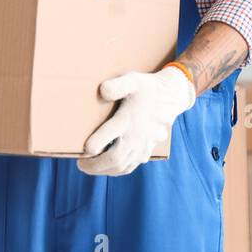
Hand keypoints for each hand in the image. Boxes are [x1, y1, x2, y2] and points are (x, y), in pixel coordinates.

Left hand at [78, 66, 195, 176]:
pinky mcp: (146, 152)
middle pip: (114, 159)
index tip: (82, 149)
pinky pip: (129, 167)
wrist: (171, 98)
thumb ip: (118, 85)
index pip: (109, 136)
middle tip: (80, 164)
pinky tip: (106, 169)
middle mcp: (136, 136)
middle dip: (94, 165)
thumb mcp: (133, 80)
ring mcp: (142, 147)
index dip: (94, 146)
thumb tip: (102, 90)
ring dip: (103, 170)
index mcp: (128, 120)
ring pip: (121, 167)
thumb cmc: (147, 89)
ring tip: (89, 168)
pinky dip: (115, 171)